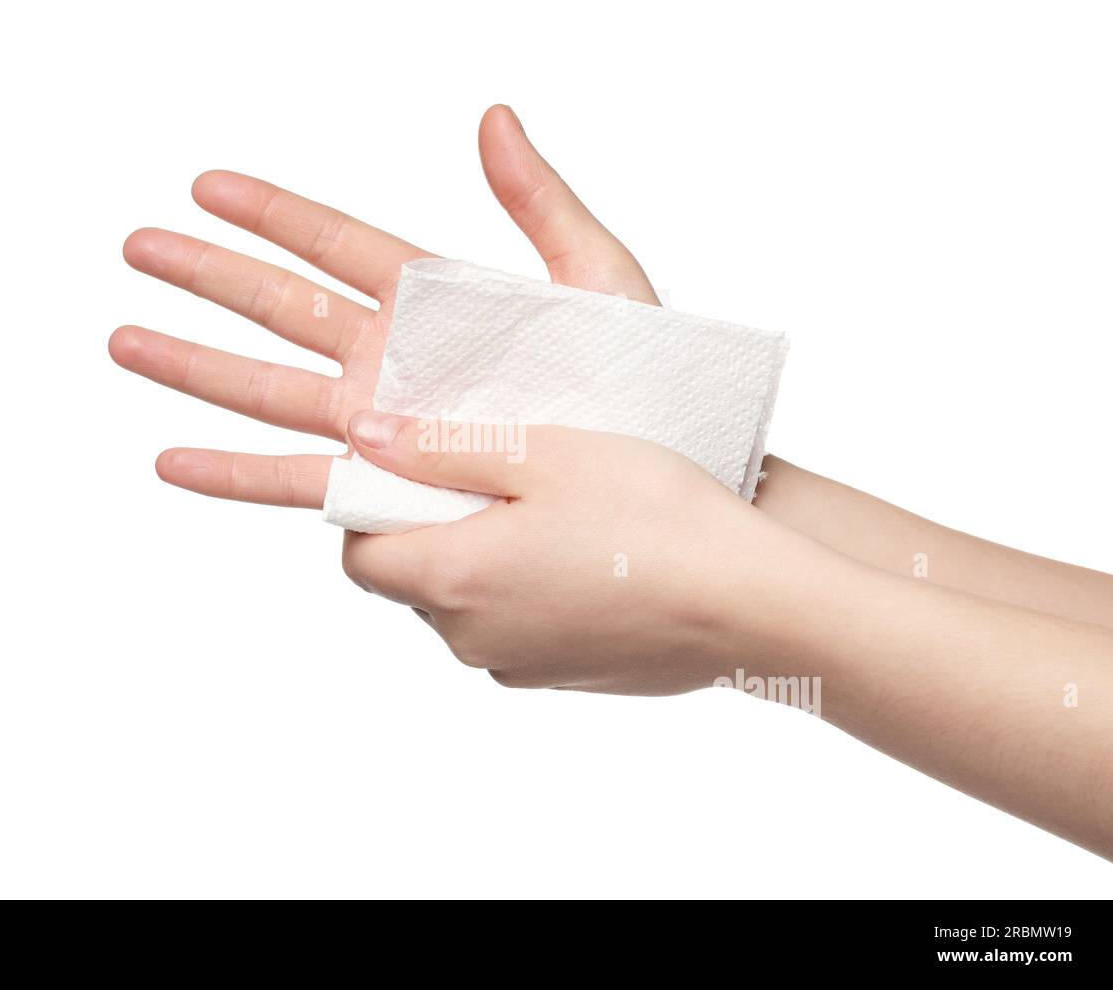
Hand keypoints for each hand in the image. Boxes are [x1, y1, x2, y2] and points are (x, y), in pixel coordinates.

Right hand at [109, 105, 658, 507]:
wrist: (651, 480)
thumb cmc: (637, 383)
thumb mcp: (596, 276)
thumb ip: (540, 201)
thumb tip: (494, 119)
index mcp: (436, 303)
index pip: (336, 244)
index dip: (272, 214)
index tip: (206, 186)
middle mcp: (395, 361)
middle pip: (281, 309)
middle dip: (209, 279)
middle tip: (138, 247)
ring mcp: (383, 424)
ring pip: (269, 391)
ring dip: (196, 368)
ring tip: (127, 342)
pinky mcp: (383, 485)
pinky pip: (297, 481)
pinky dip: (234, 473)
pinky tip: (176, 460)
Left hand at [338, 410, 807, 694]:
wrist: (754, 606)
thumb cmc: (653, 517)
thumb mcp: (543, 452)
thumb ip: (440, 446)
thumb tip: (363, 436)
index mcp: (454, 580)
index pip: (359, 554)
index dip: (371, 506)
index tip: (417, 465)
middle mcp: (472, 639)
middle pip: (413, 577)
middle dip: (434, 525)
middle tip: (494, 471)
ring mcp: (520, 665)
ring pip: (468, 603)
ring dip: (485, 555)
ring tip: (550, 506)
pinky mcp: (563, 677)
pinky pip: (517, 625)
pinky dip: (528, 588)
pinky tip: (586, 549)